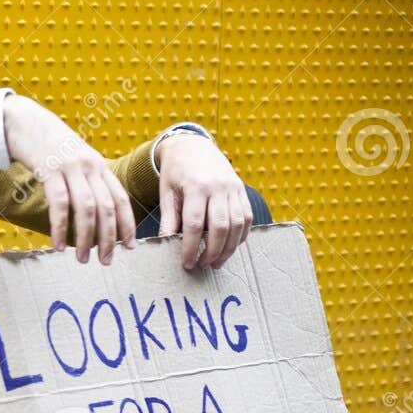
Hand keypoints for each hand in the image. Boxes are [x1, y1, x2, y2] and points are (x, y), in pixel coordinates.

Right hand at [4, 95, 135, 264]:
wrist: (22, 121)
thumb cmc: (45, 145)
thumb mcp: (72, 159)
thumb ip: (84, 180)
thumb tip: (90, 211)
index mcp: (98, 166)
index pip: (120, 199)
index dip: (127, 224)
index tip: (128, 247)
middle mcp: (89, 166)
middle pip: (106, 207)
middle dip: (108, 238)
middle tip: (106, 262)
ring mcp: (70, 167)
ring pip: (86, 208)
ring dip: (85, 237)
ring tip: (81, 259)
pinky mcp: (50, 169)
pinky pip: (59, 203)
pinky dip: (60, 227)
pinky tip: (58, 245)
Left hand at [156, 133, 251, 269]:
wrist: (193, 146)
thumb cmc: (175, 172)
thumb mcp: (166, 192)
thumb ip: (168, 218)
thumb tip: (165, 244)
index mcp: (196, 187)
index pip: (194, 224)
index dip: (190, 247)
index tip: (186, 264)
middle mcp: (219, 187)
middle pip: (220, 227)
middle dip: (212, 251)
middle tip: (203, 265)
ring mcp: (233, 188)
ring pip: (237, 224)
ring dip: (228, 247)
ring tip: (216, 262)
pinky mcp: (241, 190)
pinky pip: (247, 217)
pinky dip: (240, 235)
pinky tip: (230, 247)